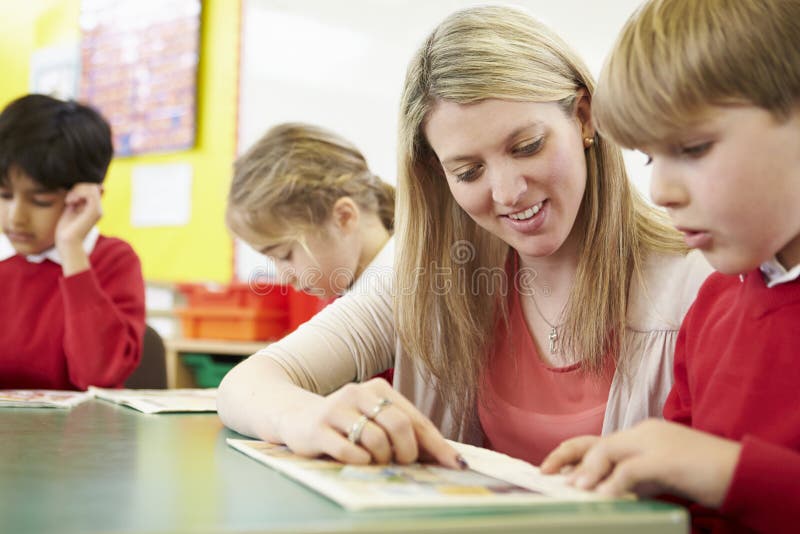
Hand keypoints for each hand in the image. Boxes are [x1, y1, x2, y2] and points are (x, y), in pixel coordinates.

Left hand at [55, 183, 102, 248]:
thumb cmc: (66, 230)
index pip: (94, 188)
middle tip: (69, 199)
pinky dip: (78, 194)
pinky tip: (70, 202)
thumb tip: (75, 188)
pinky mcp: (94, 211)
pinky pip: (90, 193)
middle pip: (93, 186)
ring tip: (69, 200)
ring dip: (77, 190)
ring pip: (92, 187)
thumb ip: (76, 200)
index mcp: (94, 209)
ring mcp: (98, 210)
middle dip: (78, 187)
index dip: (81, 187)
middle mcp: (99, 209)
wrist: (68, 243)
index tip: (71, 197)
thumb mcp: (70, 211)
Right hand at [275, 377, 465, 468]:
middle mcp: (358, 393)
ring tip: (374, 460)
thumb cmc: (345, 424)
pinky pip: (349, 451)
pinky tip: (356, 459)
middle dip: (406, 451)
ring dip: (381, 458)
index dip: (437, 444)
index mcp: (378, 389)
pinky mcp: (318, 428)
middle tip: (402, 462)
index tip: (455, 464)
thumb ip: (404, 432)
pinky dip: (359, 461)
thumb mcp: (374, 421)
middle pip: (398, 424)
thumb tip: (445, 456)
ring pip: (375, 439)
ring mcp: (336, 409)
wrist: (295, 416)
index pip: (415, 418)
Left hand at [540, 419, 740, 507]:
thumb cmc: (704, 475)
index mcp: (642, 435)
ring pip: (608, 452)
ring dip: (587, 472)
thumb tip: (608, 492)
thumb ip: (637, 479)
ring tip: (572, 489)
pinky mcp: (666, 459)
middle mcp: (644, 433)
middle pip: (595, 441)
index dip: (571, 455)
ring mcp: (655, 443)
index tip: (551, 468)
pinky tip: (603, 497)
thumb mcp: (662, 477)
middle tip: (545, 473)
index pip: (598, 442)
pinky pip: (631, 470)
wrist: (742, 471)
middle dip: (566, 455)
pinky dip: (614, 484)